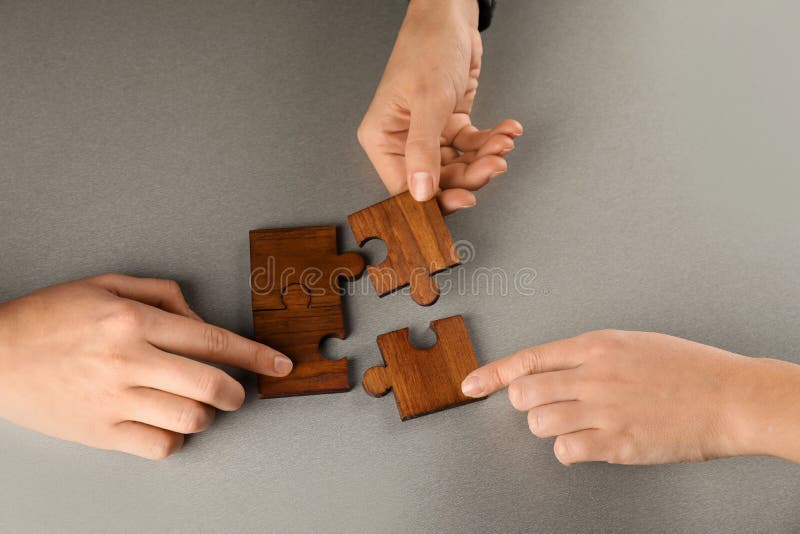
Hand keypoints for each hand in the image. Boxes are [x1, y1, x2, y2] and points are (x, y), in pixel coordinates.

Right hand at [0, 274, 291, 459]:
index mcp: (133, 321)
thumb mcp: (107, 285)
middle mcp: (129, 360)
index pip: (213, 340)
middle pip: (210, 384)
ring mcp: (114, 400)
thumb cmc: (50, 317)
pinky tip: (165, 423)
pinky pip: (159, 446)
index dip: (255, 354)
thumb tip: (201, 318)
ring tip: (196, 404)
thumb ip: (163, 295)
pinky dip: (173, 439)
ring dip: (206, 415)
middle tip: (239, 392)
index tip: (280, 364)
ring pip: (190, 418)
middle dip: (238, 392)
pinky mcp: (100, 432)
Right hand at [358, 0, 522, 212]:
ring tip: (502, 143)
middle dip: (470, 175)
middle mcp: (403, 141)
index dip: (435, 199)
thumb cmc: (427, 46)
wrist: (450, 14)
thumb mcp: (427, 100)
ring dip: (485, 157)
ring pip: (459, 165)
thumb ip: (423, 150)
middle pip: (437, 180)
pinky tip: (505, 131)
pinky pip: (472, 145)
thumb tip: (420, 191)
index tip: (464, 199)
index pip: (405, 187)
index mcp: (383, 138)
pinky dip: (491, 141)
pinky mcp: (450, 124)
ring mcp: (428, 134)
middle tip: (494, 166)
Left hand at [461, 330, 799, 464]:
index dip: (492, 374)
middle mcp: (594, 376)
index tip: (470, 385)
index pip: (528, 358)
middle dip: (525, 403)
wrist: (730, 396)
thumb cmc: (687, 368)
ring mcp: (605, 410)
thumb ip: (587, 356)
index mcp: (596, 346)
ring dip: (549, 427)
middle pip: (524, 394)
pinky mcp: (618, 443)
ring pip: (540, 423)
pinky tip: (592, 441)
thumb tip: (551, 371)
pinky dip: (570, 450)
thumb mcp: (631, 344)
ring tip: (579, 422)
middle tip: (547, 405)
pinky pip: (567, 451)